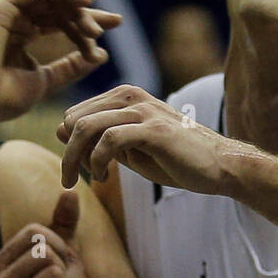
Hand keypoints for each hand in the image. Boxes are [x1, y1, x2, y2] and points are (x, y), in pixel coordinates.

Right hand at [0, 0, 121, 128]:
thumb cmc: (0, 99)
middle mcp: (14, 19)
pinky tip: (82, 1)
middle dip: (87, 14)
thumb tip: (101, 56)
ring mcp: (5, 11)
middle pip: (58, 7)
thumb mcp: (45, 81)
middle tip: (113, 24)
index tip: (112, 29)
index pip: (59, 21)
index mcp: (22, 34)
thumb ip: (70, 67)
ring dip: (76, 8)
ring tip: (94, 28)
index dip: (85, 23)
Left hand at [57, 84, 236, 191]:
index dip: (68, 144)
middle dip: (67, 153)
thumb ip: (98, 141)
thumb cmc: (175, 159)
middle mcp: (130, 97)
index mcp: (124, 97)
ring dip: (77, 158)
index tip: (75, 171)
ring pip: (87, 127)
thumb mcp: (129, 151)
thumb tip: (59, 130)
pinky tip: (104, 177)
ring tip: (84, 180)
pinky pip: (110, 139)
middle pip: (76, 119)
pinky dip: (99, 161)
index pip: (76, 114)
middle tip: (69, 180)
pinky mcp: (153, 129)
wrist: (218, 166)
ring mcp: (143, 111)